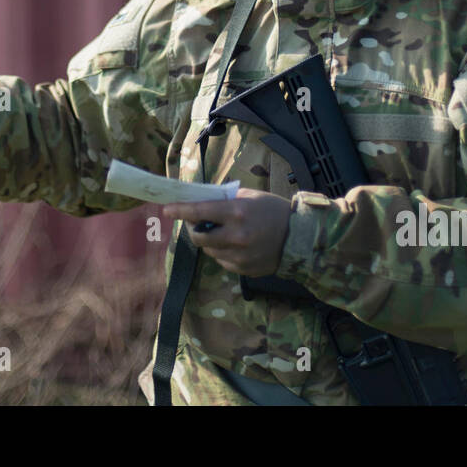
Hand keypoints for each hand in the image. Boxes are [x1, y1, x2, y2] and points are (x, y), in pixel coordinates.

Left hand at [163, 188, 292, 276]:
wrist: (299, 238)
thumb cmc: (273, 211)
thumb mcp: (250, 196)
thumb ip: (225, 200)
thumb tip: (200, 201)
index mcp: (237, 212)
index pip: (200, 211)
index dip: (180, 210)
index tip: (167, 209)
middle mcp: (236, 236)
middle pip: (198, 237)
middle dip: (193, 229)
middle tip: (197, 223)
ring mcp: (240, 255)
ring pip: (209, 250)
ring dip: (209, 241)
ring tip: (223, 232)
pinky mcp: (244, 269)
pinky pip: (222, 261)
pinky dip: (223, 252)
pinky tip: (236, 245)